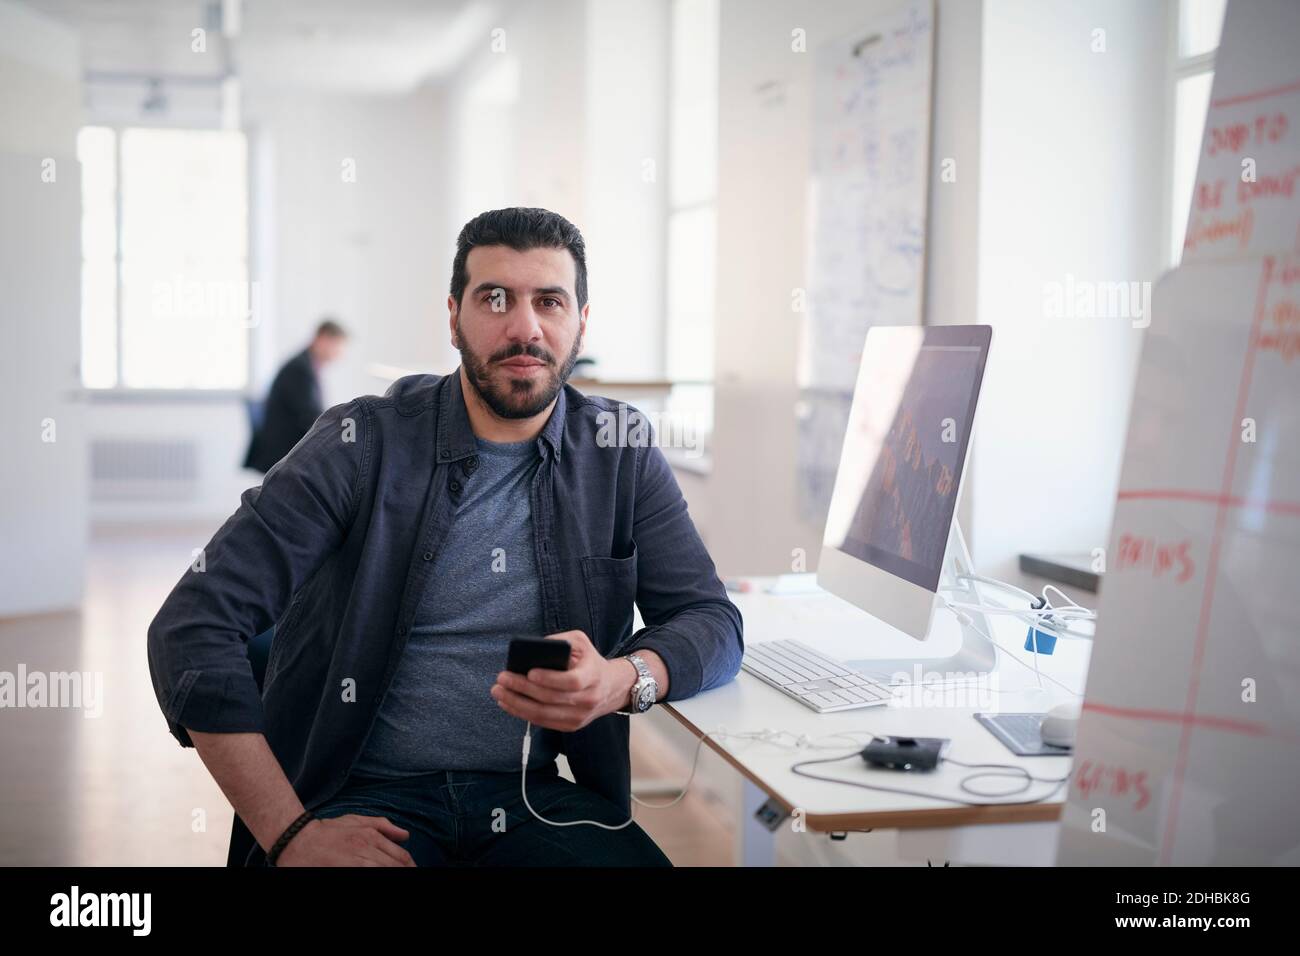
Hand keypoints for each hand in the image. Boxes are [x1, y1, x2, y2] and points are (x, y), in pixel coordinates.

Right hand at [273, 814, 416, 866]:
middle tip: (414, 877)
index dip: (410, 867)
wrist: (296, 840)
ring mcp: (357, 863)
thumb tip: (406, 835)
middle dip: (406, 872)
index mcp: (371, 836)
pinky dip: (379, 877)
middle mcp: (366, 850)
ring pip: (385, 871)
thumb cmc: (325, 831)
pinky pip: (368, 875)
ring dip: (394, 875)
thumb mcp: (355, 820)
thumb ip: (382, 826)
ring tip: (401, 880)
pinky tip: (381, 879)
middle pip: (395, 867)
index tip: (414, 871)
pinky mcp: (346, 871)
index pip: (402, 857)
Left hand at [491, 629, 633, 731]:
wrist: (610, 687)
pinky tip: (508, 703)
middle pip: (551, 699)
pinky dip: (522, 713)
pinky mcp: (570, 726)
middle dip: (522, 689)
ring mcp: (579, 716)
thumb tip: (532, 648)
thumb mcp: (580, 642)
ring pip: (543, 714)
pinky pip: (542, 722)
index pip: (572, 681)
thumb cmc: (589, 661)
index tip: (530, 672)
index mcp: (593, 676)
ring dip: (516, 704)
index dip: (550, 679)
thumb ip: (559, 641)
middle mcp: (588, 699)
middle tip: (502, 679)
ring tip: (499, 692)